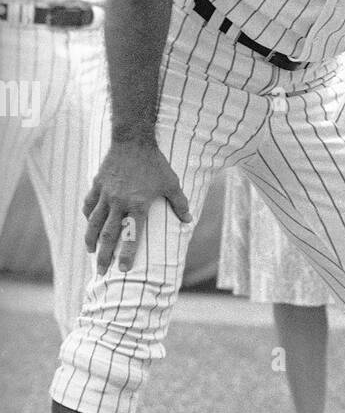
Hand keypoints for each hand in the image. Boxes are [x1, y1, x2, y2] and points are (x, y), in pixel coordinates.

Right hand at [83, 140, 191, 273]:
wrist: (133, 141)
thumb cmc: (155, 164)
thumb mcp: (171, 183)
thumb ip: (179, 203)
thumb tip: (188, 220)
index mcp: (138, 205)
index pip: (131, 236)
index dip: (127, 255)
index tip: (123, 270)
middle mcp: (119, 203)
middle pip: (108, 235)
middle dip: (104, 255)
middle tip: (101, 271)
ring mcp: (106, 194)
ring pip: (94, 222)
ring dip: (91, 239)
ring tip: (90, 252)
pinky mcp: (98, 184)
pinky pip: (89, 204)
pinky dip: (88, 214)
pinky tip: (88, 223)